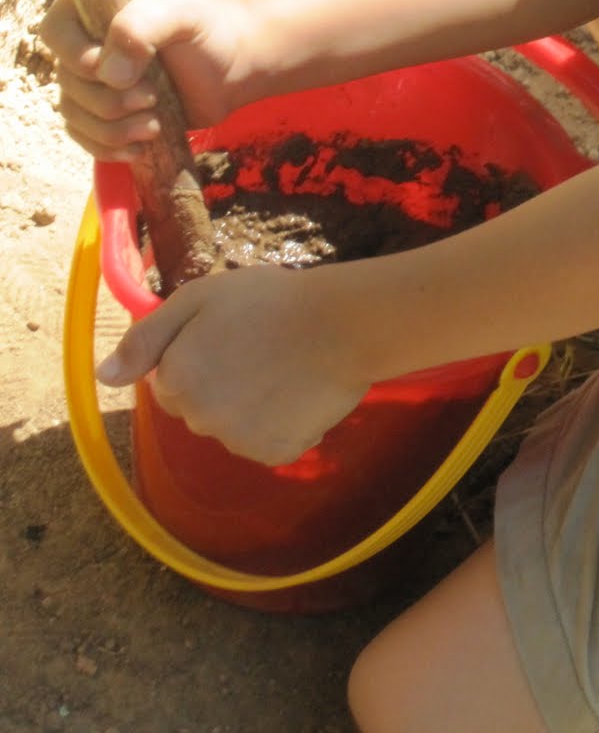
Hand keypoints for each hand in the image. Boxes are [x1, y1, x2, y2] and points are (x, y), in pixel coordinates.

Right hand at [39, 0, 254, 158]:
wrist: (236, 66)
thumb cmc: (210, 30)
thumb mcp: (182, 10)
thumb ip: (141, 25)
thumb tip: (108, 75)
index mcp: (95, 7)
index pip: (56, 31)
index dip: (75, 56)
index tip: (109, 69)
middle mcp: (87, 43)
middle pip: (66, 82)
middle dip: (108, 100)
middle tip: (151, 98)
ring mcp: (95, 81)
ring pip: (74, 114)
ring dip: (111, 129)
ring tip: (154, 125)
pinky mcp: (109, 113)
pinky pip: (86, 137)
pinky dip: (109, 148)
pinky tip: (141, 146)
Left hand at [97, 262, 370, 464]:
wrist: (342, 324)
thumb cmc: (270, 301)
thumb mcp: (199, 298)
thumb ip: (146, 338)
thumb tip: (104, 377)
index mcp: (177, 379)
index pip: (170, 381)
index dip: (198, 354)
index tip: (230, 333)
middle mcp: (199, 418)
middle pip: (199, 407)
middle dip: (220, 382)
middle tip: (258, 347)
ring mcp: (237, 441)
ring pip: (232, 426)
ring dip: (249, 405)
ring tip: (284, 367)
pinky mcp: (275, 453)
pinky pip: (266, 443)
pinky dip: (280, 424)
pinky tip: (299, 392)